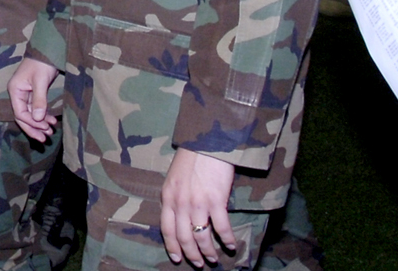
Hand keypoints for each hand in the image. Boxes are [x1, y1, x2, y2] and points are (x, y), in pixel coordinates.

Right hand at [7, 57, 59, 141]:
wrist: (48, 49)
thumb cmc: (42, 63)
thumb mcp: (40, 81)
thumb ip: (39, 100)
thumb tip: (37, 119)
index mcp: (15, 90)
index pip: (20, 113)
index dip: (32, 122)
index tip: (45, 127)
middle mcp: (17, 93)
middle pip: (23, 116)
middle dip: (34, 127)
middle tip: (45, 138)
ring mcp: (25, 94)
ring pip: (30, 114)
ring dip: (40, 123)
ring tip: (51, 131)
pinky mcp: (33, 93)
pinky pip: (36, 108)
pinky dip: (43, 115)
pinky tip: (51, 121)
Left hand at [161, 149, 236, 266]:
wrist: (207, 140)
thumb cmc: (192, 157)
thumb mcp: (174, 177)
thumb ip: (175, 196)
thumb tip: (179, 215)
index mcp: (168, 197)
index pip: (166, 230)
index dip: (173, 247)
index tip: (177, 258)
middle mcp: (180, 203)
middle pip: (184, 238)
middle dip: (192, 255)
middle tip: (199, 263)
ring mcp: (198, 203)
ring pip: (201, 237)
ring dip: (208, 252)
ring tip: (214, 259)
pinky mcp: (216, 200)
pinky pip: (221, 227)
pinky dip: (227, 239)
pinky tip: (231, 245)